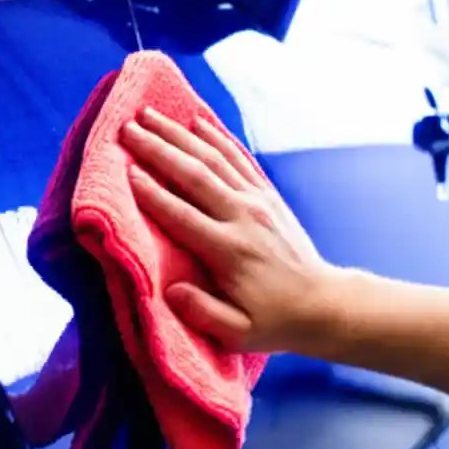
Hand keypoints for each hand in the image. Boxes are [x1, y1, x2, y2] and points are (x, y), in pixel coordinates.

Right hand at [121, 107, 346, 353]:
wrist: (323, 303)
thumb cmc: (274, 321)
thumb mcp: (238, 334)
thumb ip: (203, 313)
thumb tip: (172, 290)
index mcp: (229, 251)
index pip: (182, 215)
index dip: (152, 192)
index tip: (126, 169)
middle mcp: (242, 217)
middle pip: (194, 175)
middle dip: (158, 149)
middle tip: (127, 128)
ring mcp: (257, 201)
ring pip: (213, 159)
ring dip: (179, 135)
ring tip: (150, 115)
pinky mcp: (267, 195)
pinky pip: (238, 158)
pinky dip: (216, 137)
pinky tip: (196, 122)